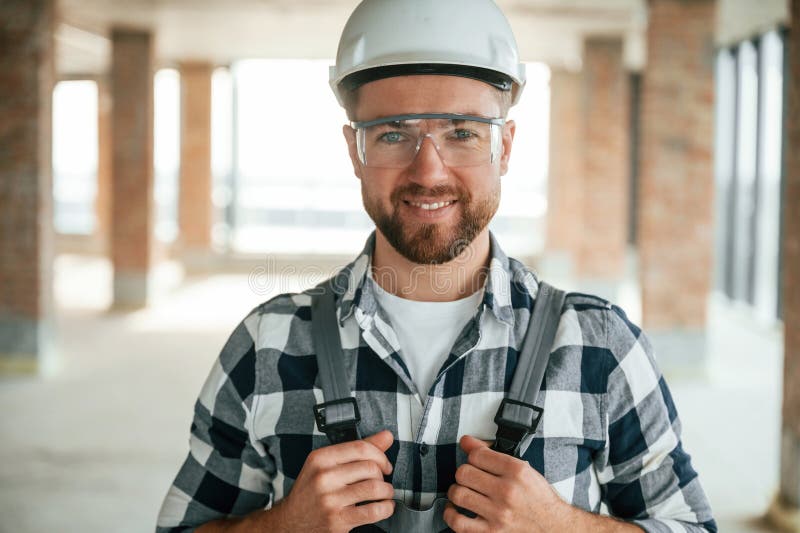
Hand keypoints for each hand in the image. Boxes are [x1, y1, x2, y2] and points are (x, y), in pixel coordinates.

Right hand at [275, 430, 395, 532]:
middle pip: (370, 467)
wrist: (291, 521)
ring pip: (374, 488)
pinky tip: (384, 506)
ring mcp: (330, 500)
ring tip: (384, 493)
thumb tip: (386, 436)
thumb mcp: (326, 465)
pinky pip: (373, 511)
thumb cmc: (310, 491)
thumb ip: (357, 450)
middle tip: (382, 480)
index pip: (361, 448)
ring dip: (387, 491)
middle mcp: (324, 477)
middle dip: (383, 474)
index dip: (380, 455)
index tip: (384, 463)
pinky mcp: (337, 520)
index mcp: (321, 458)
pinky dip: (386, 508)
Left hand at [443, 435, 566, 531]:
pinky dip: (450, 514)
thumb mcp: (524, 470)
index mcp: (516, 471)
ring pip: (458, 494)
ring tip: (463, 491)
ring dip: (457, 491)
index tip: (475, 460)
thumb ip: (493, 455)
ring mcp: (498, 514)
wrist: (555, 528)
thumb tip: (466, 441)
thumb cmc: (539, 499)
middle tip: (470, 478)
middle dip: (464, 473)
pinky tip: (455, 509)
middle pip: (464, 473)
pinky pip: (458, 522)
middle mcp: (507, 491)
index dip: (473, 456)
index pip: (477, 454)